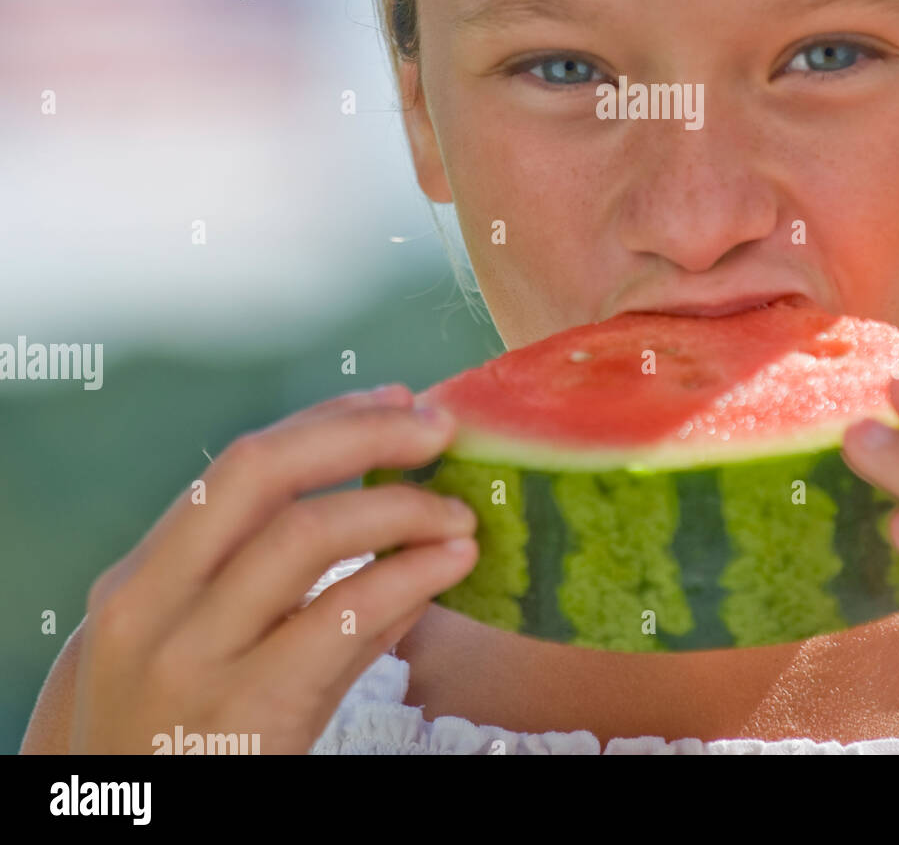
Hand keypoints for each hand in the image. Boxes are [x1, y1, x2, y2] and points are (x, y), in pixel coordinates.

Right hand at [71, 384, 477, 753]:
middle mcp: (153, 606)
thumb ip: (302, 593)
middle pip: (262, 471)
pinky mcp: (246, 709)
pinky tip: (450, 563)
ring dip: (399, 508)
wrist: (138, 838)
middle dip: (360, 432)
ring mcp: (194, 658)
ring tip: (458, 513)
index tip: (394, 399)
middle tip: (436, 426)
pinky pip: (341, 615)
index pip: (240, 466)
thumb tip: (408, 523)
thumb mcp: (210, 656)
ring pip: (306, 534)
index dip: (326, 419)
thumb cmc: (181, 749)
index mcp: (142, 578)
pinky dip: (408, 573)